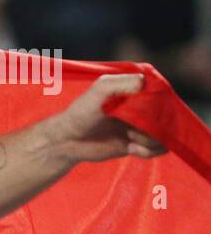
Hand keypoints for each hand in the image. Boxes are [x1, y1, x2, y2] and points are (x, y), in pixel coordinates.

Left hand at [49, 73, 165, 163]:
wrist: (67, 140)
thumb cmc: (80, 112)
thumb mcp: (99, 91)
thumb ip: (121, 83)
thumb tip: (145, 82)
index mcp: (135, 91)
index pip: (161, 94)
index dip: (159, 104)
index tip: (144, 111)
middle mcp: (140, 108)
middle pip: (166, 116)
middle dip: (156, 124)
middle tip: (133, 129)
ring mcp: (139, 126)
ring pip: (165, 133)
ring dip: (151, 139)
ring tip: (130, 139)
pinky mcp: (137, 144)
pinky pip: (158, 149)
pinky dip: (149, 150)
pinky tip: (130, 148)